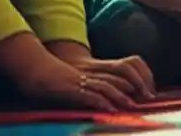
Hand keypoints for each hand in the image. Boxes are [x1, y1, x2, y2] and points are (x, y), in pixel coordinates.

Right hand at [16, 52, 138, 111]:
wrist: (33, 72)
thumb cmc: (51, 81)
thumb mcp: (76, 83)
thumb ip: (89, 89)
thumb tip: (104, 100)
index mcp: (93, 73)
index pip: (119, 74)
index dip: (134, 82)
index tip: (146, 91)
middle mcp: (89, 75)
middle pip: (116, 79)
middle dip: (134, 88)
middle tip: (147, 99)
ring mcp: (81, 82)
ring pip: (106, 87)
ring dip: (121, 97)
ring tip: (133, 106)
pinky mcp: (71, 90)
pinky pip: (89, 96)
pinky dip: (101, 102)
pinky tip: (111, 109)